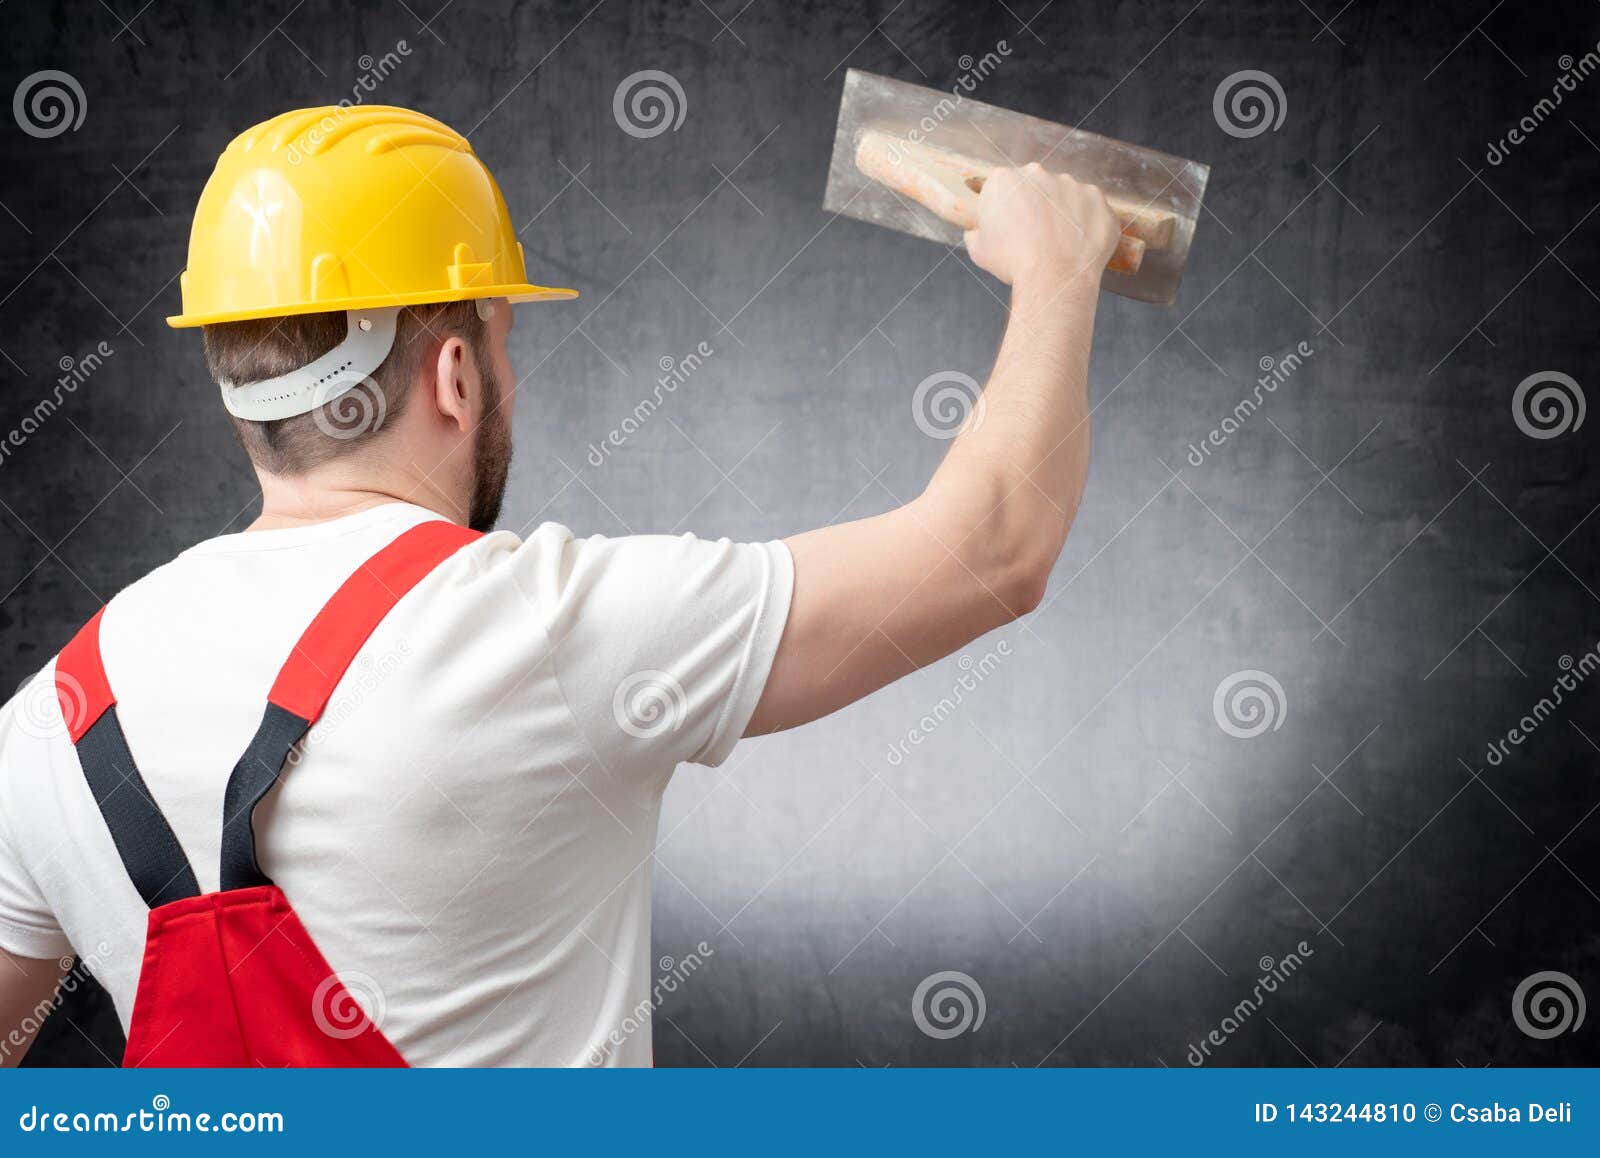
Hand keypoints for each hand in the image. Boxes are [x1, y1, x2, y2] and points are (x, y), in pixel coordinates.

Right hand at [964, 164, 1120, 292]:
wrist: (1053, 278)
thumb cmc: (1013, 263)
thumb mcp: (979, 249)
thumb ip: (977, 232)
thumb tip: (978, 232)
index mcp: (1004, 180)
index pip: (1002, 188)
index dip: (1004, 209)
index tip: (1008, 228)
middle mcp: (1038, 173)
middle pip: (1035, 186)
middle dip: (1035, 206)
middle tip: (1035, 236)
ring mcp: (1071, 184)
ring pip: (1065, 196)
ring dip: (1062, 214)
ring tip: (1059, 244)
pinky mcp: (1097, 199)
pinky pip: (1091, 209)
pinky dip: (1087, 224)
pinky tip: (1078, 245)